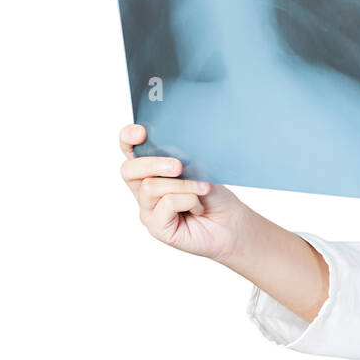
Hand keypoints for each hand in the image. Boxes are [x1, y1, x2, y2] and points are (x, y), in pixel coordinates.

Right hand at [119, 123, 250, 263]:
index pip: (129, 150)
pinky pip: (167, 204)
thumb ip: (182, 159)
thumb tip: (174, 152)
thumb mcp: (200, 168)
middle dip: (152, 163)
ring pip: (151, 187)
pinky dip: (189, 200)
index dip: (128, 138)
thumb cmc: (215, 193)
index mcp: (152, 169)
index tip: (141, 132)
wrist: (231, 221)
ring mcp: (148, 209)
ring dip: (183, 185)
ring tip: (203, 189)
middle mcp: (144, 189)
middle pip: (129, 170)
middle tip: (179, 166)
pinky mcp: (156, 227)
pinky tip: (199, 207)